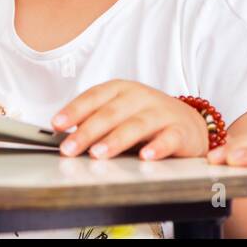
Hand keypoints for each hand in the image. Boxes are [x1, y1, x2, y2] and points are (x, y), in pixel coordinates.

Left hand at [52, 80, 210, 159]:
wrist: (189, 123)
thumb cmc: (147, 118)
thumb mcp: (120, 113)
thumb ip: (96, 122)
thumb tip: (65, 136)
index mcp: (121, 89)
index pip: (94, 96)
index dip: (74, 110)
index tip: (57, 124)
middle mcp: (140, 97)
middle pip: (111, 112)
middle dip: (88, 131)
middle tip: (69, 148)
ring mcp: (161, 112)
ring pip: (136, 125)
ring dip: (116, 140)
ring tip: (98, 153)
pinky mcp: (180, 131)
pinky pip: (168, 138)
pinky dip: (157, 148)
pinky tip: (144, 157)